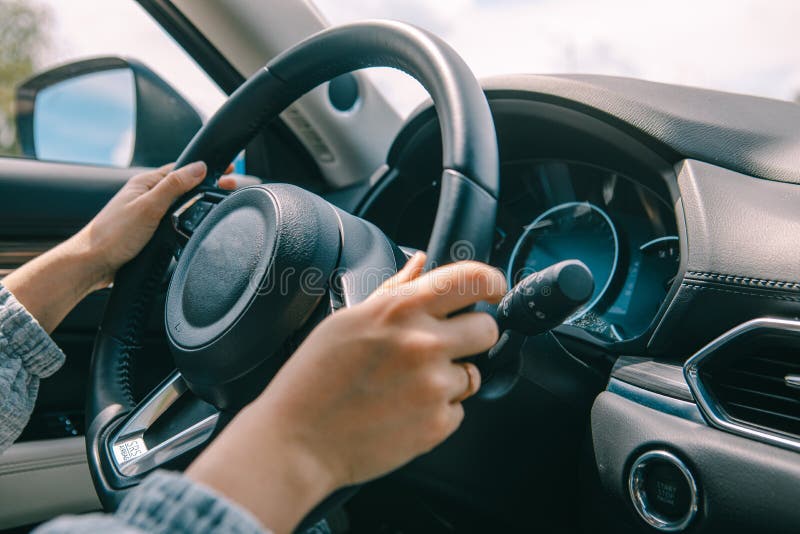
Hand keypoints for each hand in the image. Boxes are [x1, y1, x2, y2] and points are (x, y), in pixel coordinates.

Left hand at [76, 161, 231, 287]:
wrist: (92, 264)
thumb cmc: (113, 235)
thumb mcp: (148, 207)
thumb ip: (174, 185)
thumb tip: (199, 167)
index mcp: (146, 183)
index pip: (182, 169)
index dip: (206, 169)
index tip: (227, 171)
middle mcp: (147, 196)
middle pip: (184, 185)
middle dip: (207, 184)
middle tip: (228, 189)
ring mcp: (147, 214)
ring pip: (179, 203)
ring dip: (197, 201)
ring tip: (217, 203)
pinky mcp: (148, 231)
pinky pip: (174, 220)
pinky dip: (187, 219)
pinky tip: (195, 225)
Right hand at [187, 253, 506, 532]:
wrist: (298, 441)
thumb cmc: (314, 378)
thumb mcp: (348, 320)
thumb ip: (394, 289)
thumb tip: (421, 262)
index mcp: (400, 310)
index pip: (472, 278)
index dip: (491, 282)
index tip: (492, 291)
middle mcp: (424, 343)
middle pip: (488, 328)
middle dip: (472, 335)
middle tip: (444, 345)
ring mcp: (434, 386)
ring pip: (473, 373)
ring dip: (451, 378)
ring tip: (407, 386)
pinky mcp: (437, 424)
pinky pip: (458, 409)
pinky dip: (437, 411)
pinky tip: (402, 410)